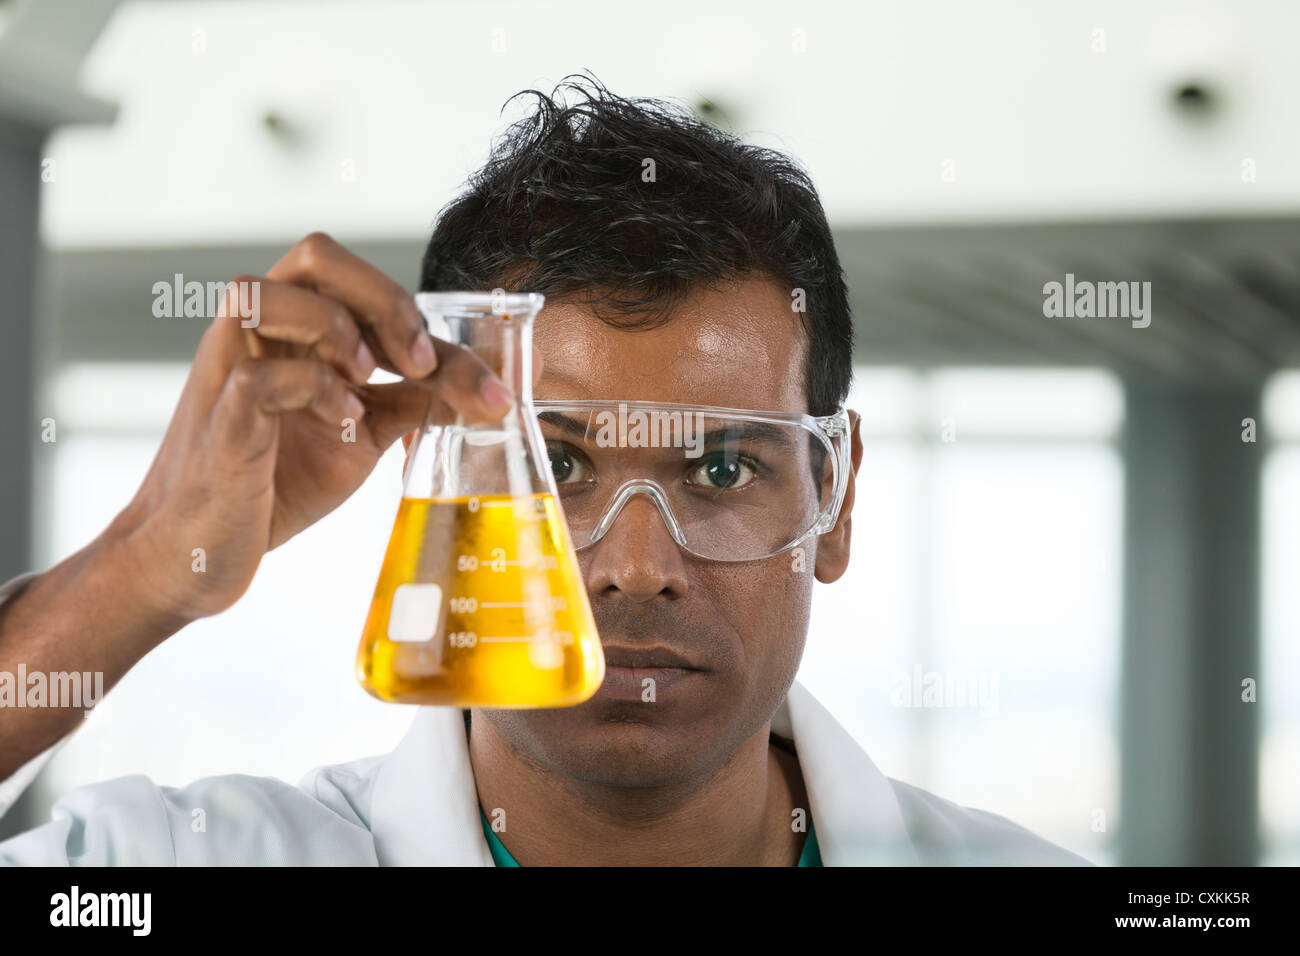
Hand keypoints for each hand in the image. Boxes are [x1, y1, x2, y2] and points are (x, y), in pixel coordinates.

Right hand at [106, 232, 530, 622]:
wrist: (203, 552)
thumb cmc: (275, 485)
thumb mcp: (363, 435)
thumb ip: (415, 402)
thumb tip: (488, 390)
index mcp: (290, 327)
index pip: (353, 276)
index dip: (412, 311)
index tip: (453, 373)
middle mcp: (254, 334)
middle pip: (315, 254)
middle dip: (385, 299)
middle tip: (417, 362)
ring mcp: (227, 369)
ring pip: (264, 292)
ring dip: (337, 330)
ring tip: (368, 383)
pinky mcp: (219, 418)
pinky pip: (260, 377)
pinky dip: (316, 392)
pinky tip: (342, 424)